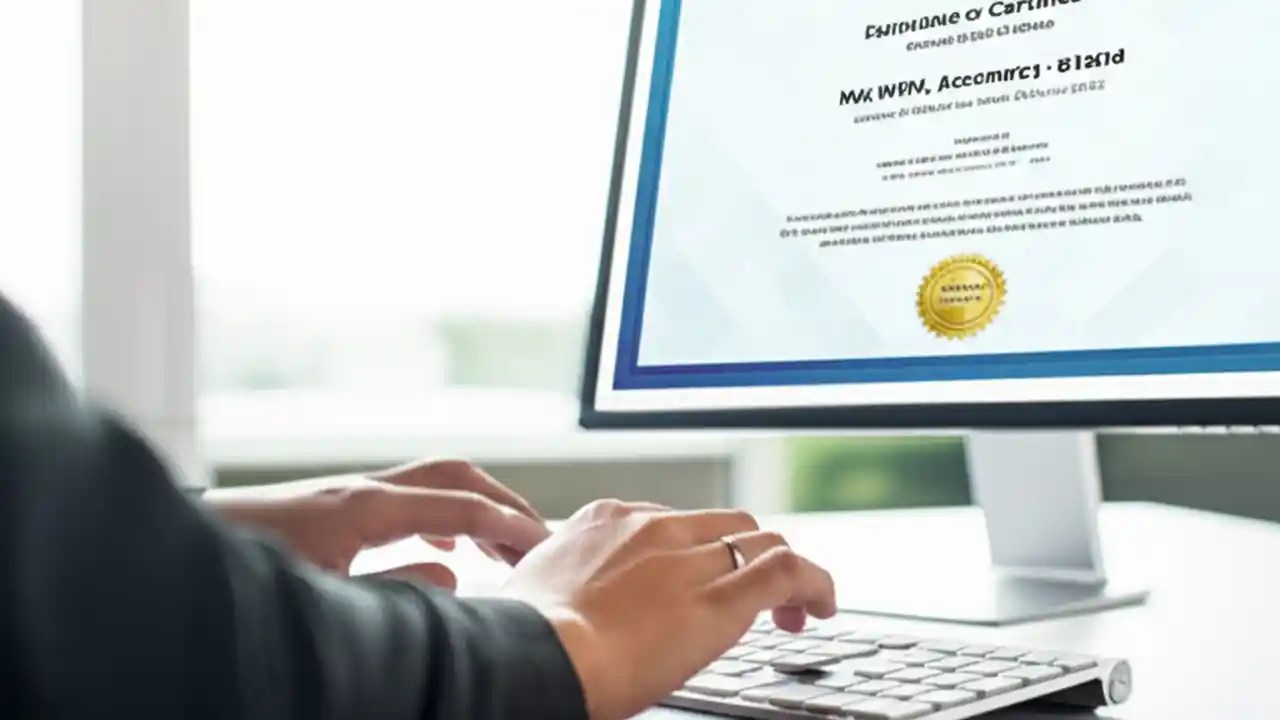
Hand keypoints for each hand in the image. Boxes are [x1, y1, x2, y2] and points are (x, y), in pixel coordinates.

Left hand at [204, 459, 548, 588]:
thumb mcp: (330, 598)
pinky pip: (407, 500)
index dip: (507, 524)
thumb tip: (454, 579)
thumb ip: (400, 590)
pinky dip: (443, 518)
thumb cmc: (248, 581)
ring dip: (475, 509)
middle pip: (454, 476)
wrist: (181, 559)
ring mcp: (346, 495)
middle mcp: (360, 490)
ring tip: (505, 549)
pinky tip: (446, 551)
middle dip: (502, 502)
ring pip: (432, 485)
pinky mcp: (332, 509)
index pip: (458, 506)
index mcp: (365, 508)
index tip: (547, 545)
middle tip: (540, 539)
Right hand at [501, 500, 836, 719]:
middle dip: (746, 556)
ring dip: (785, 572)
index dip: (696, 553)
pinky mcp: (721, 600)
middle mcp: (654, 530)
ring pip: (762, 542)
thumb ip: (561, 587)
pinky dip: (816, 584)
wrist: (537, 654)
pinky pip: (787, 573)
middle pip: (726, 525)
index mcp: (606, 522)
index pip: (672, 524)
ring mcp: (689, 560)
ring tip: (796, 610)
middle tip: (752, 600)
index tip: (698, 581)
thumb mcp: (532, 591)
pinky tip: (821, 608)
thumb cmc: (525, 638)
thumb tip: (559, 609)